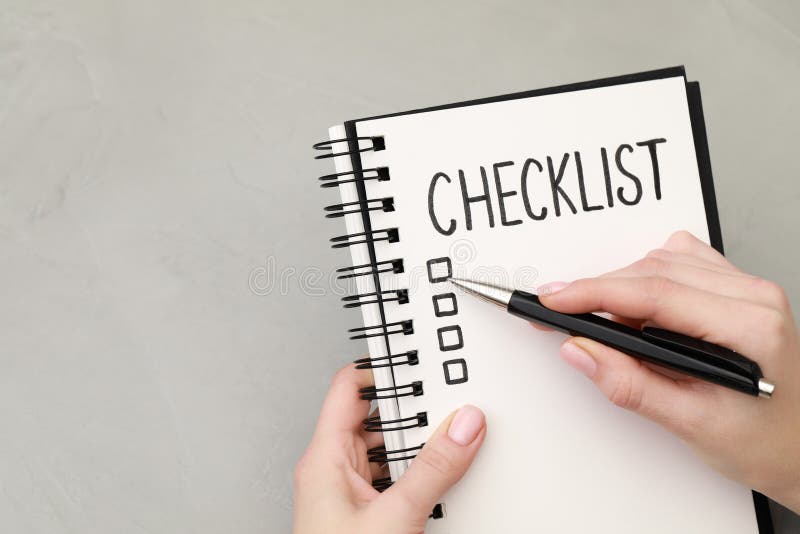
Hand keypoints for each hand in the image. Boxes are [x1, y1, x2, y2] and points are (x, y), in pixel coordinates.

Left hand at [293, 363, 485, 533]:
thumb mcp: (395, 517)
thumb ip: (434, 469)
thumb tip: (463, 425)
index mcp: (324, 458)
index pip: (347, 387)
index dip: (378, 365)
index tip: (412, 354)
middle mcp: (331, 470)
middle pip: (372, 416)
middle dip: (408, 405)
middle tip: (442, 392)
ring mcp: (348, 493)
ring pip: (385, 448)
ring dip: (415, 441)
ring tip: (446, 430)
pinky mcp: (365, 514)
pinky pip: (393, 476)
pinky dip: (416, 470)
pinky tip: (439, 474)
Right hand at [538, 230, 799, 512]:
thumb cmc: (766, 442)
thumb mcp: (692, 424)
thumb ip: (630, 384)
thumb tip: (581, 351)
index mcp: (750, 325)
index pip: (654, 294)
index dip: (594, 293)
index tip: (555, 298)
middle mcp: (753, 296)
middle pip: (653, 271)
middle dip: (598, 290)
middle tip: (559, 312)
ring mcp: (747, 287)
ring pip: (662, 261)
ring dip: (621, 285)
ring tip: (600, 323)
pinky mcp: (737, 288)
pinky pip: (680, 260)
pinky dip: (647, 277)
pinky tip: (637, 306)